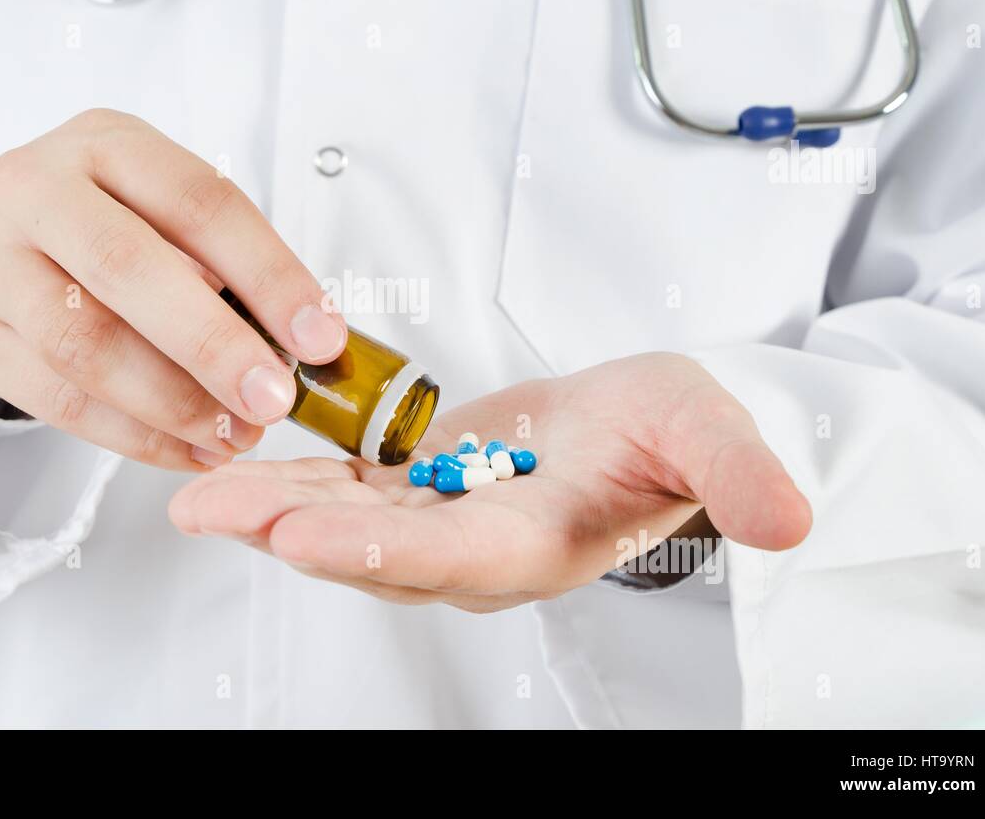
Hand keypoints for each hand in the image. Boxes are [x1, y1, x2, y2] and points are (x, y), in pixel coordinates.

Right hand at [0, 109, 346, 469]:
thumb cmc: (100, 232)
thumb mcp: (158, 214)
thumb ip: (223, 265)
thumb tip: (304, 346)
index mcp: (108, 143)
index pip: (200, 202)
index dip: (269, 273)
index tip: (320, 338)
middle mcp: (36, 188)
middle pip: (129, 267)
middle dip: (214, 345)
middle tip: (274, 400)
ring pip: (85, 344)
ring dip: (174, 403)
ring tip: (235, 435)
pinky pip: (58, 400)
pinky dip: (135, 436)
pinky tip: (188, 450)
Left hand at [169, 353, 811, 610]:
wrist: (633, 426)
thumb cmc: (665, 431)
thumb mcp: (709, 432)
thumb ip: (735, 475)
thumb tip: (785, 521)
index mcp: (535, 544)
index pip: (451, 558)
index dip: (380, 549)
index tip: (311, 534)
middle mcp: (472, 550)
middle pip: (372, 552)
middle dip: (292, 532)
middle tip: (215, 509)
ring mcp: (435, 524)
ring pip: (344, 523)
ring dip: (271, 508)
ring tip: (199, 493)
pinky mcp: (413, 491)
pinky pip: (341, 488)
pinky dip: (289, 476)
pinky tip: (236, 463)